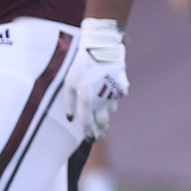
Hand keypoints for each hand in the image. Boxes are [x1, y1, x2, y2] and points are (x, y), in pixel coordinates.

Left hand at [67, 19, 128, 140]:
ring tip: (103, 121)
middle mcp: (101, 101)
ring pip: (110, 111)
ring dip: (105, 115)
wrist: (102, 51)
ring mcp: (113, 95)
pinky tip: (106, 96)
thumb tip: (70, 118)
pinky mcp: (121, 89)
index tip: (90, 139)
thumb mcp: (69, 83)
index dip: (88, 132)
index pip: (87, 122)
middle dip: (100, 130)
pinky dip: (111, 100)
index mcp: (86, 100)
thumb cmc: (81, 66)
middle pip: (102, 121)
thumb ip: (69, 102)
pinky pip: (115, 99)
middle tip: (99, 136)